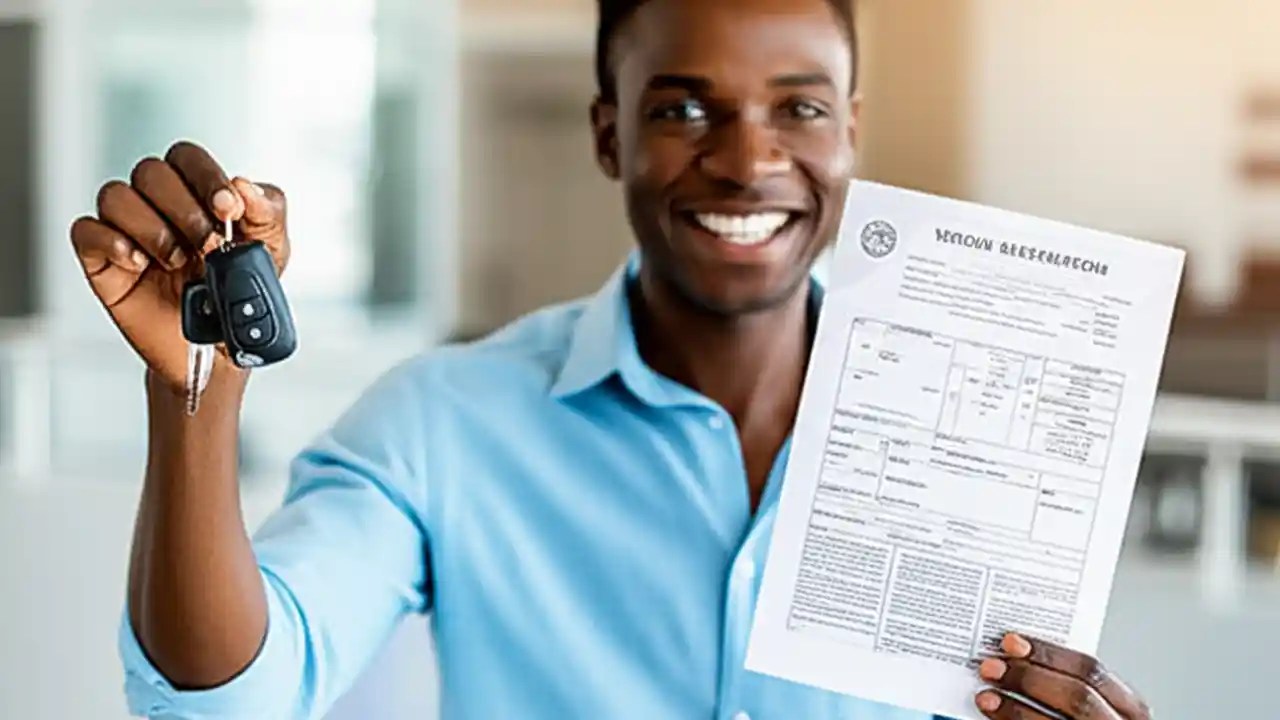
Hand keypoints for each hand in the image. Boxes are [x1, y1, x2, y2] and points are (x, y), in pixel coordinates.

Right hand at [70, 141, 289, 392]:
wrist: (219, 350)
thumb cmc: (239, 293)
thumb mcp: (270, 252)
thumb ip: (268, 212)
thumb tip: (243, 185)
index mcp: (197, 194)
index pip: (187, 157)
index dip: (205, 176)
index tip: (227, 208)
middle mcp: (158, 206)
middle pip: (151, 171)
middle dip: (184, 209)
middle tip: (208, 245)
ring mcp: (127, 230)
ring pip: (115, 195)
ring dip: (152, 228)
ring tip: (177, 262)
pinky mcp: (101, 260)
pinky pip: (85, 230)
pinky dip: (111, 242)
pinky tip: (139, 265)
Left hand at [974, 633, 1151, 718]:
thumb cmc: (1086, 719)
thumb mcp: (1094, 707)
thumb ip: (1068, 685)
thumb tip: (1017, 656)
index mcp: (1130, 710)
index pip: (1091, 671)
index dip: (1049, 653)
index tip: (1011, 642)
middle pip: (1077, 697)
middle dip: (1029, 678)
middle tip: (991, 667)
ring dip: (1015, 709)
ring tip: (985, 697)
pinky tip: (996, 718)